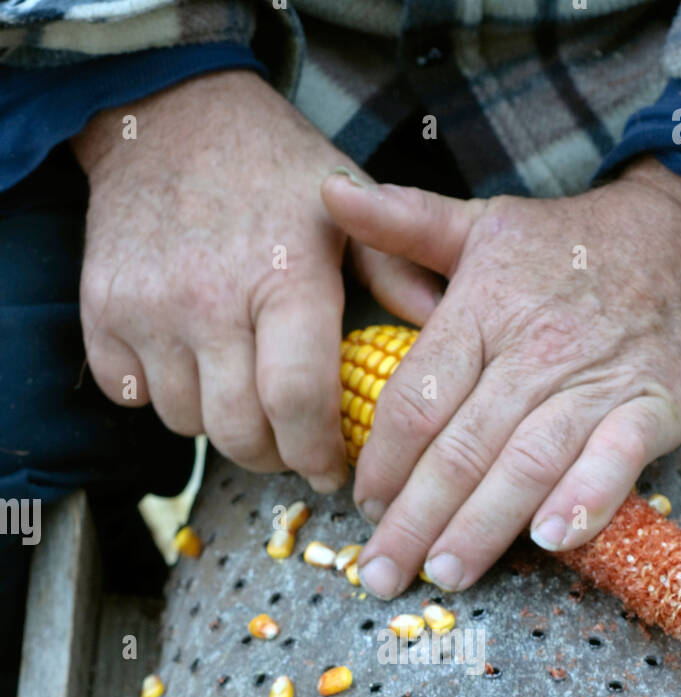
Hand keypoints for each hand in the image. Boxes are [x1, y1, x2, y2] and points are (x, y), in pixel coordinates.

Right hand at [71, 71, 438, 484]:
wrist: (171, 116)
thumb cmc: (274, 171)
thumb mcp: (349, 212)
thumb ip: (400, 276)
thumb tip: (453, 338)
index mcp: (285, 278)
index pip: (298, 405)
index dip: (317, 454)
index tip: (330, 469)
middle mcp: (211, 300)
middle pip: (241, 433)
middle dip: (273, 453)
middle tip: (289, 441)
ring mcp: (148, 309)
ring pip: (187, 423)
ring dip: (218, 424)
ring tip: (241, 392)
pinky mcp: (102, 312)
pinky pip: (131, 396)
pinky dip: (159, 395)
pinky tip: (189, 365)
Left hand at [322, 158, 680, 592]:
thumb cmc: (571, 245)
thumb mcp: (482, 223)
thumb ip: (403, 224)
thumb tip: (326, 196)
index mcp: (483, 308)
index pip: (417, 399)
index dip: (385, 461)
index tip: (363, 508)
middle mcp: (534, 348)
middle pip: (461, 447)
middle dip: (415, 518)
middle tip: (383, 575)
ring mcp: (596, 380)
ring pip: (526, 463)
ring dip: (482, 526)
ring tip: (445, 575)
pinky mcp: (653, 405)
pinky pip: (615, 458)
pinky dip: (586, 498)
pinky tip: (552, 540)